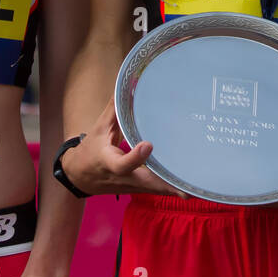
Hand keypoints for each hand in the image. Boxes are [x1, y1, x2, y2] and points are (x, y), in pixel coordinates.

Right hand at [60, 98, 184, 197]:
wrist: (80, 177)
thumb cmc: (91, 151)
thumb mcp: (98, 129)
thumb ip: (114, 111)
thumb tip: (126, 86)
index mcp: (109, 162)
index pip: (122, 164)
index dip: (135, 157)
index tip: (148, 145)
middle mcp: (123, 178)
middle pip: (146, 184)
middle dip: (166, 184)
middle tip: (188, 183)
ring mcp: (132, 186)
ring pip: (155, 190)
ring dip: (174, 189)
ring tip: (197, 185)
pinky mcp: (139, 188)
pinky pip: (157, 190)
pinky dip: (172, 188)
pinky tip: (191, 187)